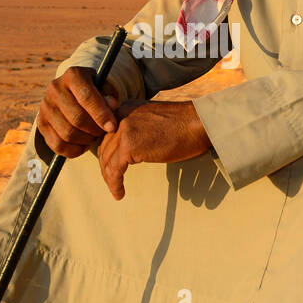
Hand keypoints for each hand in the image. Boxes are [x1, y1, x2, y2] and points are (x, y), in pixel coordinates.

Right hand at [36, 67, 119, 157]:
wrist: (73, 95)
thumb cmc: (94, 92)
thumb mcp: (105, 89)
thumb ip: (110, 96)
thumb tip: (112, 105)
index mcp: (73, 75)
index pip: (86, 96)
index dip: (101, 114)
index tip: (112, 127)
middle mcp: (55, 88)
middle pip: (77, 118)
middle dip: (94, 130)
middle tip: (104, 132)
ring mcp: (45, 106)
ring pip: (67, 133)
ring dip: (86, 140)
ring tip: (94, 136)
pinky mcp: (41, 122)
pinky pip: (57, 145)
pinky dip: (74, 150)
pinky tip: (84, 144)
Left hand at [97, 99, 211, 199]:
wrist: (198, 122)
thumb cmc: (184, 125)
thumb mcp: (153, 121)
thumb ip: (139, 129)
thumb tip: (134, 148)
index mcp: (126, 109)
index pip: (107, 134)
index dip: (108, 153)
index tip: (111, 168)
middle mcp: (120, 116)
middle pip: (104, 147)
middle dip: (106, 167)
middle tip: (112, 182)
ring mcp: (123, 130)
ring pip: (107, 160)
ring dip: (109, 179)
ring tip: (116, 191)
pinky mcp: (129, 145)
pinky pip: (114, 170)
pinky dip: (114, 184)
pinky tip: (119, 193)